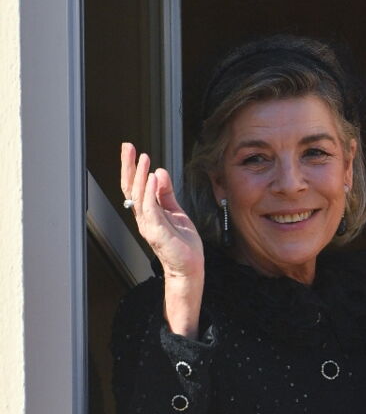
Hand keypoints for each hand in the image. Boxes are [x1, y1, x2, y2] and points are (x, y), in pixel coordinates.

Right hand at [121, 143, 204, 336]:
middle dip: (128, 166)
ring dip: (140, 176)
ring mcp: (148, 225)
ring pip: (139, 196)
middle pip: (131, 188)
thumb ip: (167, 193)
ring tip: (143, 159)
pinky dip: (150, 192)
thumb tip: (159, 172)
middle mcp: (144, 217)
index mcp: (147, 212)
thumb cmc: (183, 243)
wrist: (189, 266)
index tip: (131, 150)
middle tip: (128, 147)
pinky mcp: (157, 231)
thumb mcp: (176, 211)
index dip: (131, 168)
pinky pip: (151, 208)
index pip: (135, 186)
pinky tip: (152, 178)